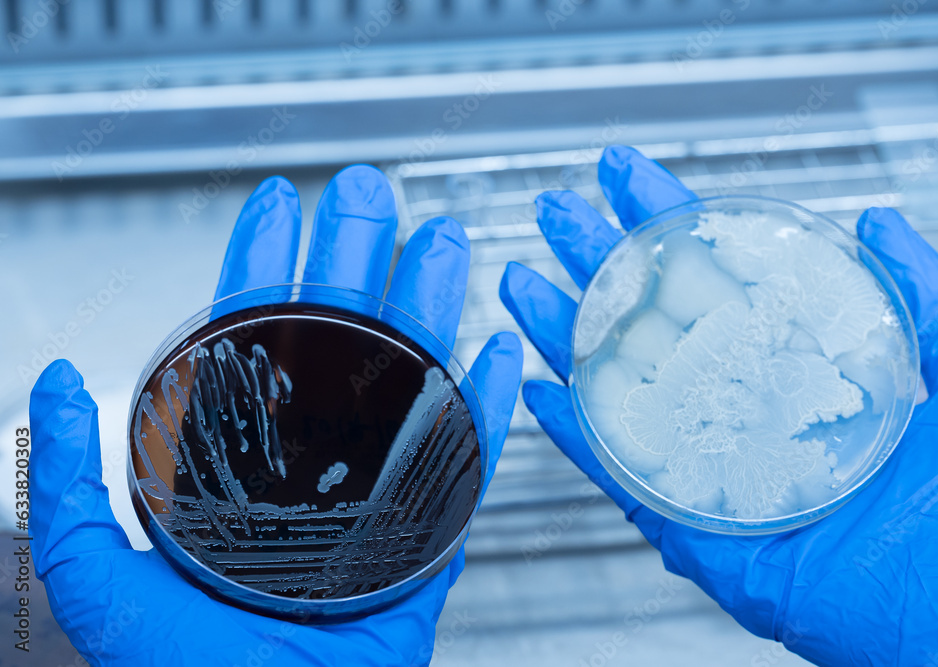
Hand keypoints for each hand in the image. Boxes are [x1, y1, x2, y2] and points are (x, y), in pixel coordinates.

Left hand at [30, 166, 522, 666]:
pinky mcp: (426, 529)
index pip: (249, 337)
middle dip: (355, 255)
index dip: (263, 263)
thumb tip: (54, 381)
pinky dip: (487, 405)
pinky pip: (468, 456)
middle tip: (366, 192)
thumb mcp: (97, 574)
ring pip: (410, 377)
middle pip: (340, 338)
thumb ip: (66, 479)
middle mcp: (309, 460)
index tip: (276, 203)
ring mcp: (374, 488)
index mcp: (237, 458)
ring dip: (429, 305)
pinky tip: (494, 354)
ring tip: (439, 241)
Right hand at [500, 145, 937, 665]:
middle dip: (599, 263)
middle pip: (654, 323)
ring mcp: (712, 463)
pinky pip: (623, 475)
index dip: (668, 219)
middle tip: (553, 213)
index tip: (625, 173)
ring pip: (623, 391)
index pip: (718, 277)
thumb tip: (880, 222)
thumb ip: (922, 293)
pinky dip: (579, 434)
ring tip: (522, 284)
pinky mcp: (695, 527)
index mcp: (794, 367)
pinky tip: (545, 389)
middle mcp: (743, 408)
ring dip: (568, 336)